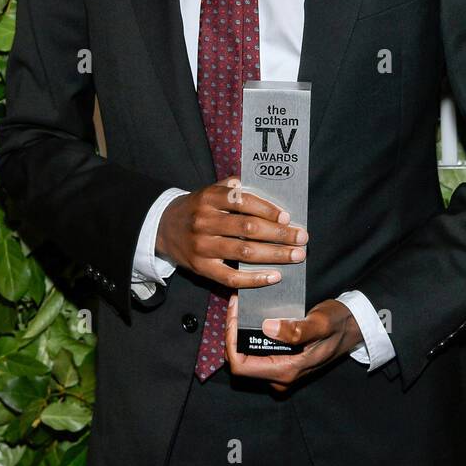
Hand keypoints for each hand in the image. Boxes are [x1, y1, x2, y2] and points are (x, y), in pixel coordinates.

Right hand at [156, 177, 306, 290]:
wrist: (163, 228)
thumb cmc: (196, 208)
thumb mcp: (209, 190)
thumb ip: (233, 188)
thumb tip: (265, 186)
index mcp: (209, 198)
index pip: (243, 202)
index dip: (267, 209)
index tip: (287, 216)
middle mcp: (204, 221)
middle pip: (248, 228)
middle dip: (280, 234)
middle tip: (302, 238)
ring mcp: (202, 246)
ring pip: (244, 252)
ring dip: (274, 255)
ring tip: (296, 255)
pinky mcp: (201, 268)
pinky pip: (231, 277)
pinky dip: (255, 279)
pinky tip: (274, 276)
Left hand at [225, 295, 363, 392]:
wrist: (354, 328)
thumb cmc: (338, 323)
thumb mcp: (320, 323)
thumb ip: (296, 330)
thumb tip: (267, 328)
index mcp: (287, 370)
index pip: (242, 366)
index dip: (230, 342)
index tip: (234, 315)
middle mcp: (281, 376)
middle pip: (241, 362)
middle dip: (232, 334)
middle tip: (236, 305)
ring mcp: (281, 371)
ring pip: (247, 357)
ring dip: (240, 333)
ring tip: (242, 306)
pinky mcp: (283, 362)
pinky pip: (257, 352)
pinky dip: (250, 334)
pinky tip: (252, 314)